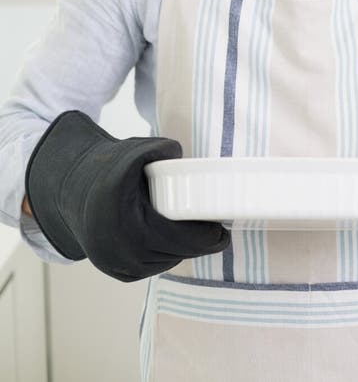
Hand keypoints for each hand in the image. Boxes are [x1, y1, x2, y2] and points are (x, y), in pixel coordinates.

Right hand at [25, 110, 229, 281]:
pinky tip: (177, 246)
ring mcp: (112, 262)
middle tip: (220, 236)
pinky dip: (165, 258)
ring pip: (163, 263)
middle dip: (200, 246)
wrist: (70, 189)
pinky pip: (150, 269)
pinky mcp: (113, 271)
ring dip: (184, 253)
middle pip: (173, 252)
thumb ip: (163, 150)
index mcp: (120, 210)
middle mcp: (114, 242)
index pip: (175, 234)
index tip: (221, 229)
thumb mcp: (135, 150)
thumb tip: (190, 162)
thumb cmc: (108, 167)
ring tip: (201, 238)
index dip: (204, 236)